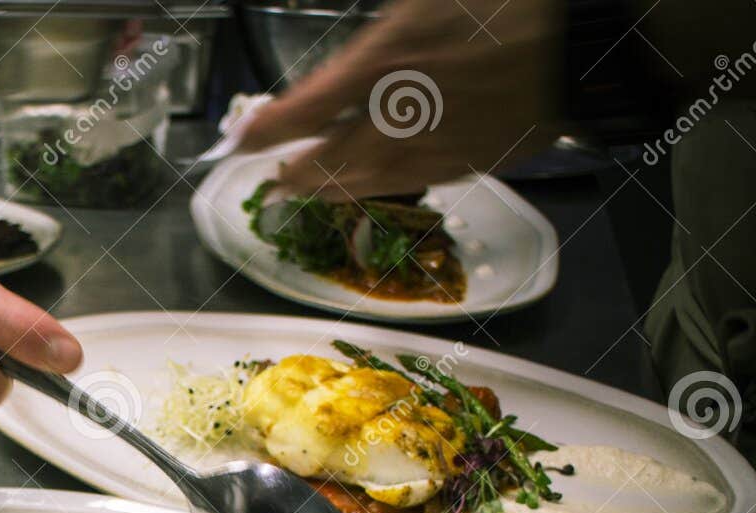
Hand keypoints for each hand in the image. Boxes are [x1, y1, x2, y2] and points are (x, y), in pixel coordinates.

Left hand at [235, 0, 561, 199]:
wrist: (577, 43)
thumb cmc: (502, 7)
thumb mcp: (421, 5)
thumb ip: (372, 44)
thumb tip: (339, 72)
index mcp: (383, 63)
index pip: (303, 110)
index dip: (264, 130)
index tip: (239, 140)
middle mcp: (397, 116)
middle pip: (325, 159)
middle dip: (290, 173)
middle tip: (269, 180)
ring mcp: (429, 146)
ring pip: (360, 182)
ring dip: (324, 188)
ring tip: (301, 189)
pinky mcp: (462, 165)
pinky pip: (401, 185)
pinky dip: (370, 190)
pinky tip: (358, 190)